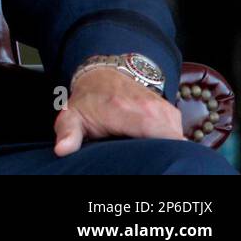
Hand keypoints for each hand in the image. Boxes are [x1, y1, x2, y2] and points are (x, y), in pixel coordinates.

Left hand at [53, 66, 182, 155]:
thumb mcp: (72, 115)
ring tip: (148, 156)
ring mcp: (163, 109)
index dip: (162, 154)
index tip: (152, 165)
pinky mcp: (171, 113)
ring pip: (177, 141)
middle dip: (165, 157)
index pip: (159, 137)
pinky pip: (178, 135)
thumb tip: (62, 149)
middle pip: (172, 143)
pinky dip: (170, 143)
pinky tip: (153, 146)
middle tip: (148, 165)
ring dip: (167, 150)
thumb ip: (68, 133)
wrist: (102, 74)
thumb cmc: (88, 100)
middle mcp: (149, 108)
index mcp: (125, 111)